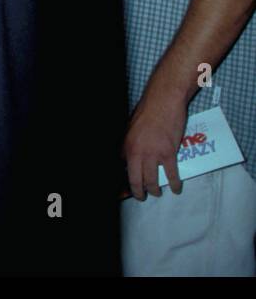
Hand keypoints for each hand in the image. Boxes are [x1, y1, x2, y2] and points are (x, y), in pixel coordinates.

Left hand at [122, 82, 188, 200]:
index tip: (125, 190)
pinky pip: (172, 174)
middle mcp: (137, 153)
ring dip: (155, 190)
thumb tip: (127, 158)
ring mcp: (154, 154)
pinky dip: (174, 184)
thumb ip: (129, 145)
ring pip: (152, 181)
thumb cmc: (147, 112)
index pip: (123, 169)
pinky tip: (176, 188)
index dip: (124, 182)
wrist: (163, 101)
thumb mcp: (130, 129)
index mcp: (126, 146)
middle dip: (138, 192)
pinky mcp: (169, 153)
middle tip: (141, 197)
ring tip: (157, 193)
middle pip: (136, 180)